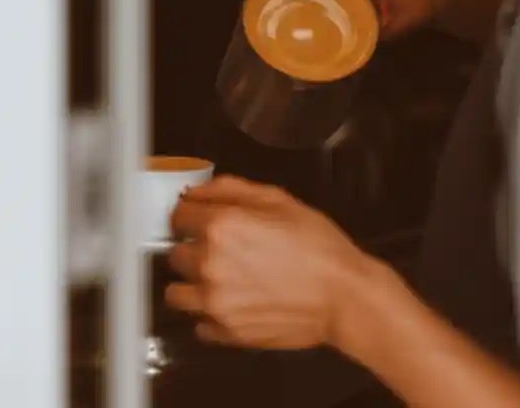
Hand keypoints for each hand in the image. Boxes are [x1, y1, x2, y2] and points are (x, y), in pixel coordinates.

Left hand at [164, 176, 377, 350]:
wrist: (346, 297)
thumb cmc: (319, 248)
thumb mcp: (277, 200)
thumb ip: (229, 189)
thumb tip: (196, 191)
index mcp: (219, 226)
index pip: (177, 217)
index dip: (189, 217)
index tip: (198, 222)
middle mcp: (208, 263)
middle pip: (174, 255)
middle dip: (192, 251)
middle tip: (219, 253)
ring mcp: (214, 301)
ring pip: (176, 293)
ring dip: (192, 287)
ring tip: (218, 283)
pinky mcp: (226, 331)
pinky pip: (198, 325)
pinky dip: (210, 317)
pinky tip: (232, 306)